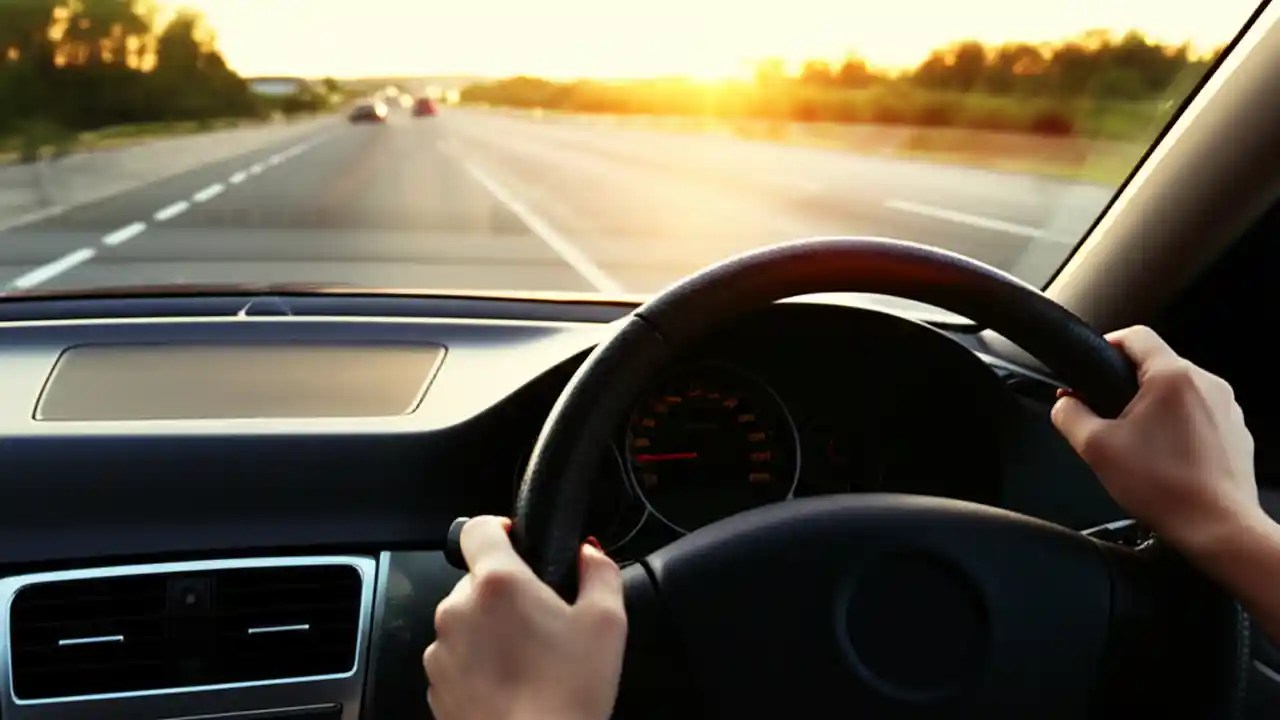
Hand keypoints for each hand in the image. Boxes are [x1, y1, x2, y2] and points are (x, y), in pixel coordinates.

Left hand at [423, 516, 626, 719]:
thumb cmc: (569, 693)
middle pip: (476, 579)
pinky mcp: (435, 685)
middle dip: (505, 592)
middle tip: (541, 621)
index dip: (499, 529)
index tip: (517, 544)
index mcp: (497, 582)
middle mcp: (457, 609)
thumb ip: (600, 573)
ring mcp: (440, 650)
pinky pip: (456, 658)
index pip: (478, 528)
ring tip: (527, 660)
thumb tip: (589, 555)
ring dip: (489, 629)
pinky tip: (510, 684)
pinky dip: (477, 663)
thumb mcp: (607, 624)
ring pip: (465, 620)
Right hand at [1050, 325, 1260, 553]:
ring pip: (1179, 393)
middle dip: (1126, 386)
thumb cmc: (1164, 488)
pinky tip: (1164, 459)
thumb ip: (1069, 415)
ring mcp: (1228, 409)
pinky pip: (1199, 417)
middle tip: (1105, 417)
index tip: (1092, 365)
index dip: (1106, 344)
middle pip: (1156, 366)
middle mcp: (1207, 384)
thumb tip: (1063, 404)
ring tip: (1136, 445)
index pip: (1135, 336)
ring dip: (1154, 409)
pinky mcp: (1237, 433)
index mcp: (1173, 377)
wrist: (1218, 528)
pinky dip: (1178, 429)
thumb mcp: (1095, 448)